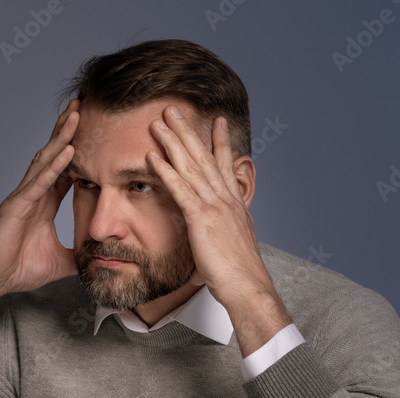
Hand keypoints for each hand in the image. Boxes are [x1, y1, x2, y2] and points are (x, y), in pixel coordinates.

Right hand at [0, 99, 79, 297]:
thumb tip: (99, 259)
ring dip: (62, 137)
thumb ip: (78, 254)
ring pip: (46, 160)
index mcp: (43, 203)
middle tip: (83, 105)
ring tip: (77, 115)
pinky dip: (54, 166)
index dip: (77, 150)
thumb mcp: (60, 261)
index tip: (93, 132)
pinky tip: (68, 150)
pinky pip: (39, 182)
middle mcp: (33, 194)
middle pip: (53, 155)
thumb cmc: (17, 269)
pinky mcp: (16, 206)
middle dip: (68, 130)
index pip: (64, 170)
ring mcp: (24, 197)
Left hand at [146, 106, 290, 353]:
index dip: (220, 142)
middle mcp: (226, 199)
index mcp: (235, 205)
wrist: (247, 286)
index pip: (226, 166)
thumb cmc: (239, 276)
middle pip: (205, 157)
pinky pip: (180, 188)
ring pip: (191, 166)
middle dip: (189, 131)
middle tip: (175, 110)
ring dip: (173, 142)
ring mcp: (215, 206)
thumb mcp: (231, 249)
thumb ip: (220, 240)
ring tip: (159, 121)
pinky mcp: (201, 218)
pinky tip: (153, 155)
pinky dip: (165, 170)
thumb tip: (212, 247)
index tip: (217, 122)